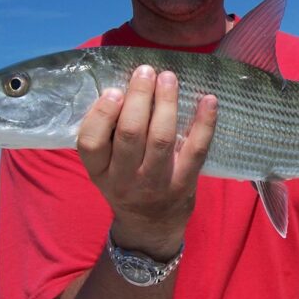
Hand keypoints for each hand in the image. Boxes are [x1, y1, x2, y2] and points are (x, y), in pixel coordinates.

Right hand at [77, 65, 217, 259]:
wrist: (151, 226)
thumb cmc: (126, 184)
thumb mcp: (105, 167)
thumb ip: (107, 135)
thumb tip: (124, 87)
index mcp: (99, 171)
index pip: (90, 142)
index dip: (101, 114)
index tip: (114, 90)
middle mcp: (124, 179)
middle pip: (130, 134)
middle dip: (138, 98)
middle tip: (146, 71)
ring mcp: (156, 183)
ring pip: (161, 138)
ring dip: (166, 103)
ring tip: (168, 78)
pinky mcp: (184, 183)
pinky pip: (196, 150)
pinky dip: (204, 123)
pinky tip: (209, 100)